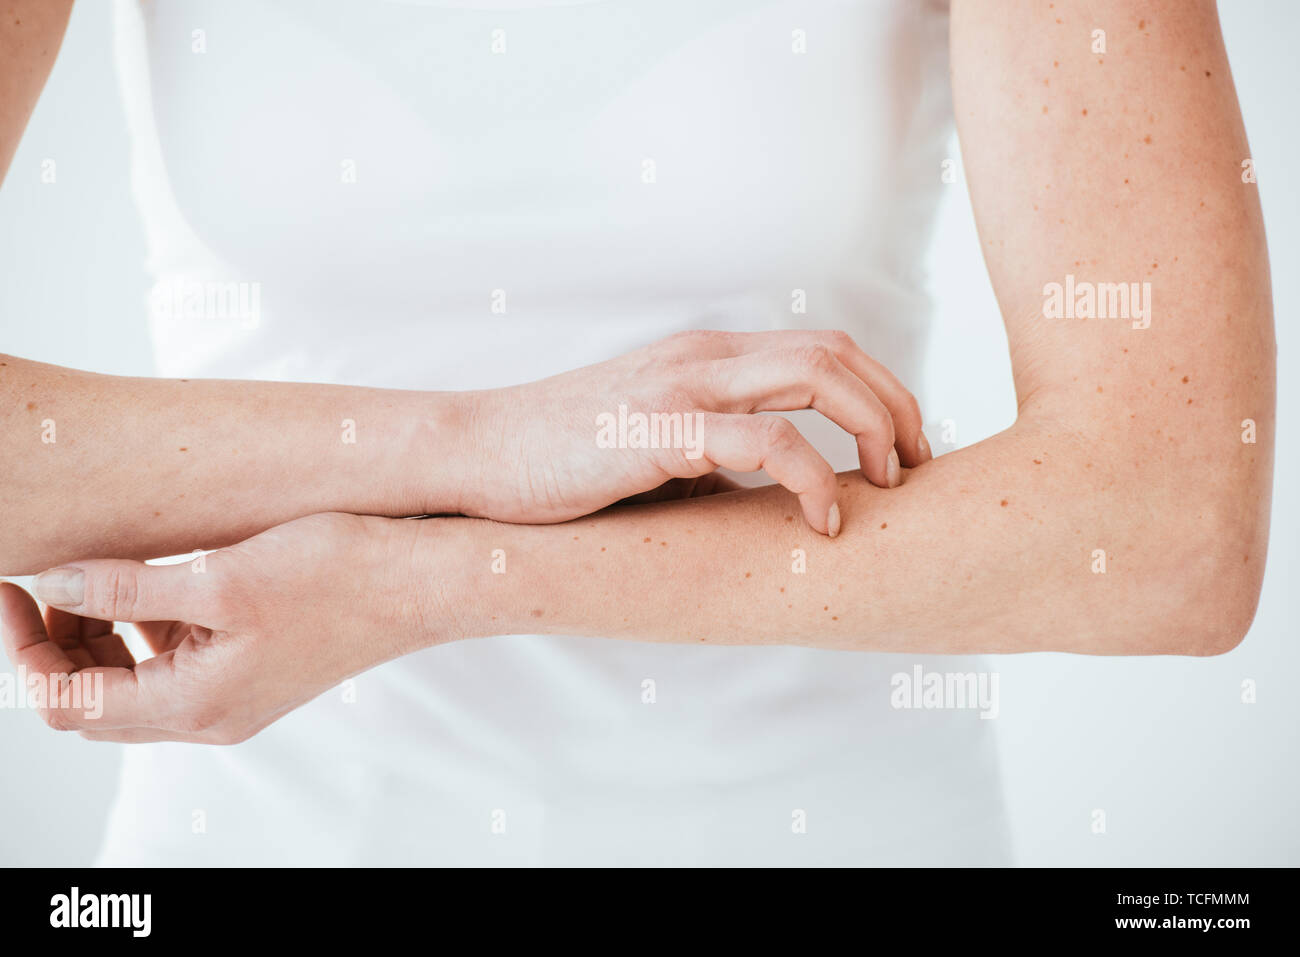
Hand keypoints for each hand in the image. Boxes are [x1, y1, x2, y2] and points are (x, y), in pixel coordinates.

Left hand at [0, 513, 432, 743]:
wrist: (423, 581)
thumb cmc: (338, 576)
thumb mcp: (219, 576)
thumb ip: (126, 585)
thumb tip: (51, 581)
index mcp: (195, 702)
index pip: (68, 703)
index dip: (24, 649)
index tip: (14, 586)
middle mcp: (210, 715)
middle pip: (95, 703)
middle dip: (56, 645)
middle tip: (52, 579)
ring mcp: (235, 699)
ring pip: (132, 687)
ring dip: (99, 640)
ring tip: (101, 578)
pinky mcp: (255, 674)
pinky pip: (175, 668)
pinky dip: (147, 633)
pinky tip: (159, 586)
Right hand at [458, 329, 929, 534]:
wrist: (478, 456)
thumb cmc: (561, 460)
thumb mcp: (655, 452)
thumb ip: (714, 459)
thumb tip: (769, 497)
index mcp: (707, 359)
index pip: (822, 349)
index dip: (880, 393)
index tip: (902, 451)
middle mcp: (704, 357)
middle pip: (837, 352)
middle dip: (895, 406)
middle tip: (916, 469)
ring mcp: (684, 386)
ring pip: (815, 375)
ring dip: (871, 427)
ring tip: (887, 487)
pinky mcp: (662, 428)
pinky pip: (765, 439)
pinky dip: (813, 476)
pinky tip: (823, 520)